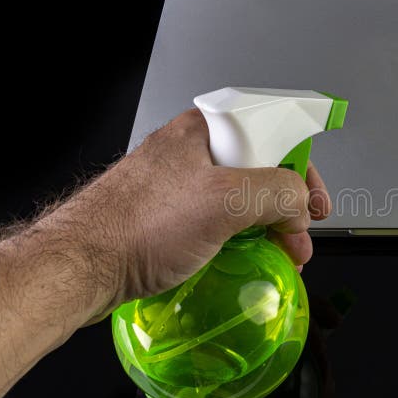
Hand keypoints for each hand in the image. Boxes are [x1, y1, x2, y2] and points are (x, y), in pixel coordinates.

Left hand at [37, 108, 330, 321]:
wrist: (80, 266)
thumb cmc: (137, 227)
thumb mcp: (225, 202)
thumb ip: (278, 193)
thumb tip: (300, 203)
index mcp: (206, 130)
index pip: (274, 132)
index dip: (303, 167)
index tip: (317, 198)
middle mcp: (194, 151)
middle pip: (260, 168)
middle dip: (288, 206)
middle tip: (300, 235)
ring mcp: (180, 183)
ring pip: (240, 197)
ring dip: (268, 226)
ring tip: (281, 254)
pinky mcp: (170, 213)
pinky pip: (218, 218)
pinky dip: (241, 237)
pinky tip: (247, 257)